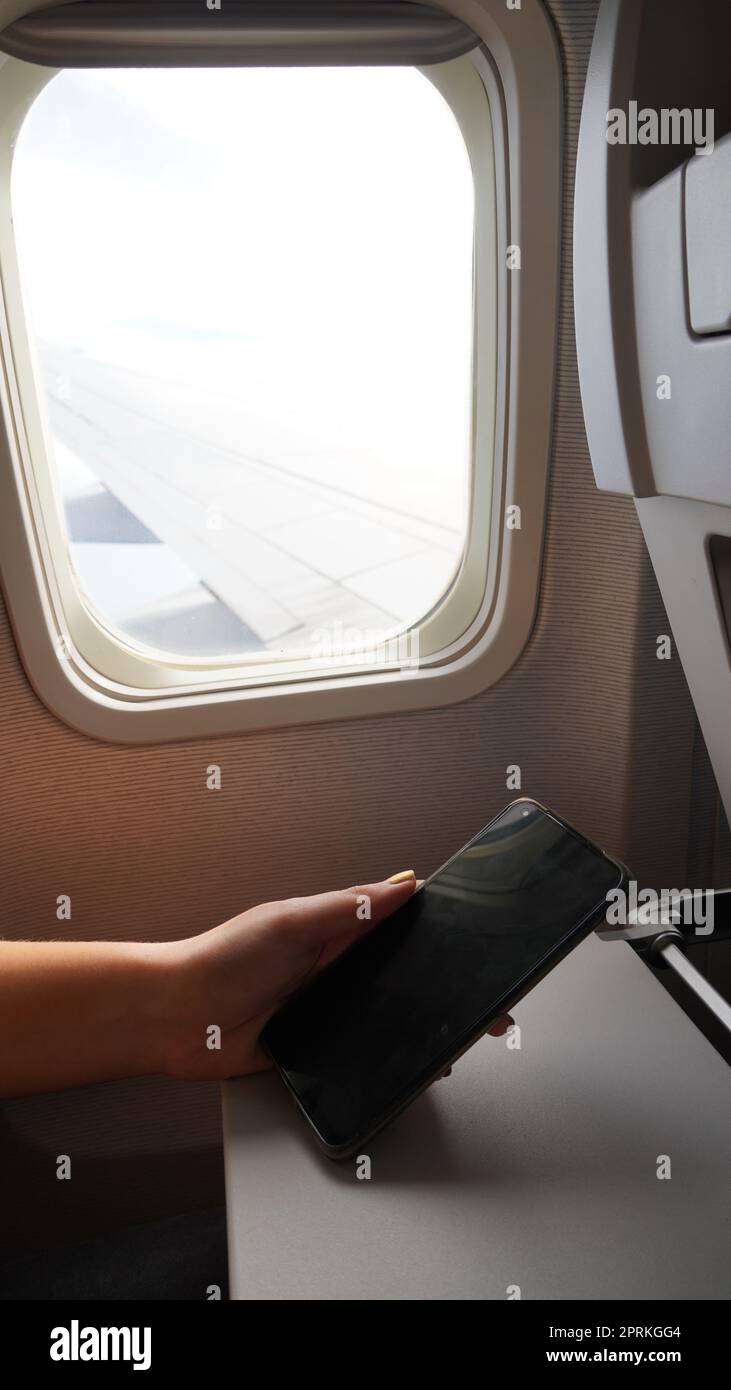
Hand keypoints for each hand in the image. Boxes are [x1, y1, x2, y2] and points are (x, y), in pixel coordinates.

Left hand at [156, 873, 512, 1081]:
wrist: (177, 1019)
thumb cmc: (222, 958)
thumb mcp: (290, 919)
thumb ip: (350, 905)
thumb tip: (405, 882)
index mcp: (335, 930)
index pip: (398, 924)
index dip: (436, 928)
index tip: (476, 933)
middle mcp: (336, 968)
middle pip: (402, 973)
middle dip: (442, 983)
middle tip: (486, 998)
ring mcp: (329, 1009)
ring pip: (388, 1015)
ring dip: (419, 1023)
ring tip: (459, 1034)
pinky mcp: (317, 1049)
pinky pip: (362, 1054)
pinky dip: (387, 1058)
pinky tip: (412, 1065)